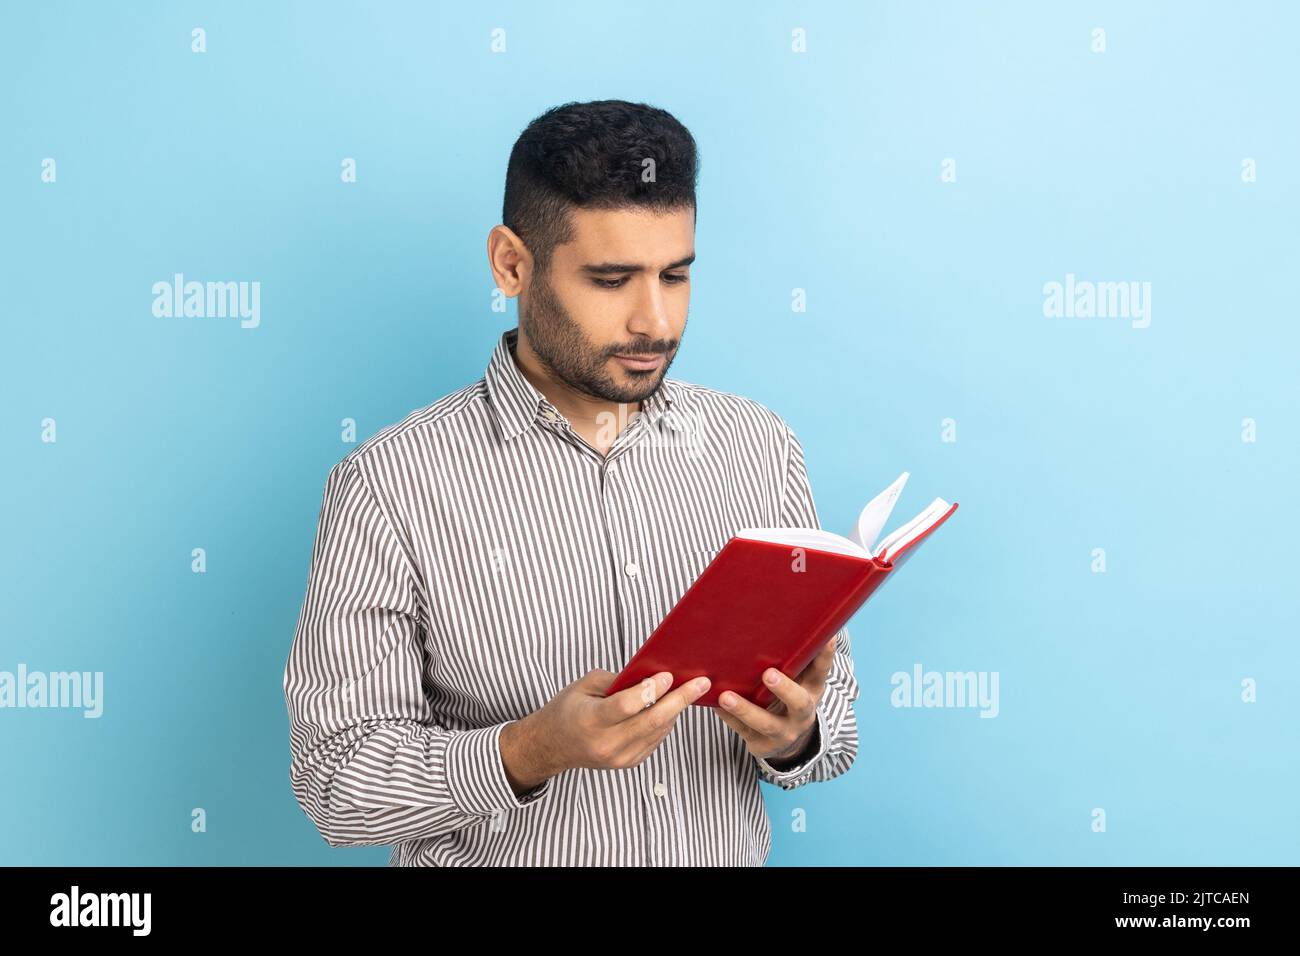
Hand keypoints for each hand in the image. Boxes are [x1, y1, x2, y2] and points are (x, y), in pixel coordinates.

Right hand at [500, 669, 711, 794]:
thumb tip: (651, 675)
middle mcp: (606, 743)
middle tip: (702, 683)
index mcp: (590, 720)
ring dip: (676, 709)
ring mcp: (619, 757)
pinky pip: (655, 740)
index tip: (668, 675)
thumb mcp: (583, 685)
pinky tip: (671, 708)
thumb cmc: (568, 709)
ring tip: (692, 690)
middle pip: (652, 720)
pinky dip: (665, 722)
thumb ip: (616, 680)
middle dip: (680, 699)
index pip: (626, 706)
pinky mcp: (628, 763)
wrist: (552, 746)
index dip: (650, 690)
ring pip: (658, 731)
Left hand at [713, 635, 835, 765]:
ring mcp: (783, 731)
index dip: (825, 655)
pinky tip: (712, 703)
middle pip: (799, 702)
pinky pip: (742, 731)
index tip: (826, 636)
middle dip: (784, 689)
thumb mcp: (797, 677)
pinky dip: (727, 718)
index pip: (822, 670)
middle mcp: (802, 712)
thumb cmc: (787, 694)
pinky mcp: (761, 744)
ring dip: (745, 709)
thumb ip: (794, 654)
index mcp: (813, 689)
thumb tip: (783, 610)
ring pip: (766, 723)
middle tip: (769, 674)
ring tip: (726, 696)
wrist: (786, 739)